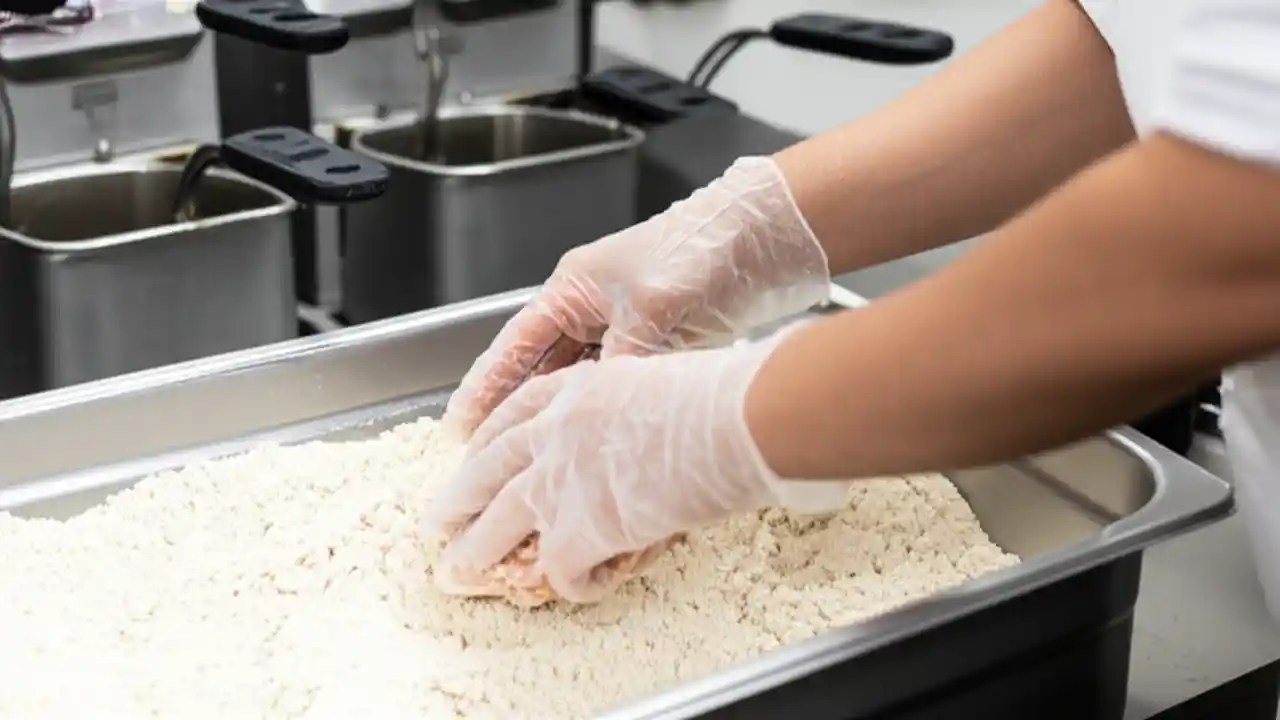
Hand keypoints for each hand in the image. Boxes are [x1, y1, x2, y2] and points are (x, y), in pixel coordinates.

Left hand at [429, 332, 817, 602]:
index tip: (469, 452)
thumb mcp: (659, 384)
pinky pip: (560, 570)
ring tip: (453, 573)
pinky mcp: (580, 529)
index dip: (485, 439)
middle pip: (486, 470)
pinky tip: (581, 589)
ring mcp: (560, 481)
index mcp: (576, 389)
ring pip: (497, 527)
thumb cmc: (724, 396)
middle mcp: (555, 432)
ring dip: (473, 555)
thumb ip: (631, 412)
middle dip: (456, 498)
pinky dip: (571, 585)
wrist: (737, 420)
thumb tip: (640, 441)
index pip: (513, 414)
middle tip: (436, 520)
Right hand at [443, 156, 829, 437]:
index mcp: (574, 288)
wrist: (765, 237)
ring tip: (541, 461)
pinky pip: (622, 386)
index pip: (516, 344)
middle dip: (516, 410)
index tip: (458, 423)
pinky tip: (599, 443)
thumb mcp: (652, 308)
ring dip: (564, 417)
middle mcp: (594, 308)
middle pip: (541, 369)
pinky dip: (609, 413)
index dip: (484, 386)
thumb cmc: (704, 249)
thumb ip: (622, 361)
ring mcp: (627, 327)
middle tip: (491, 457)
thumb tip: (602, 413)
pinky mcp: (662, 342)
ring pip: (582, 382)